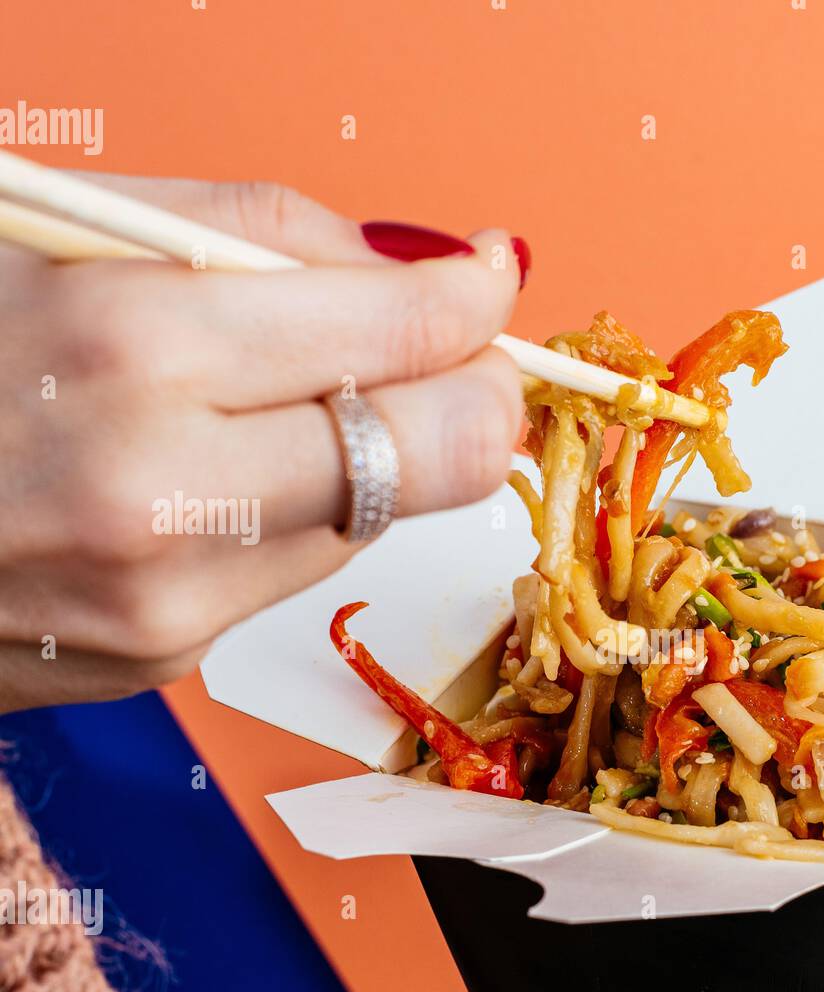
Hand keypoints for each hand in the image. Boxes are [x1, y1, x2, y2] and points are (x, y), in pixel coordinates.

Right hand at [0, 176, 524, 712]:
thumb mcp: (59, 225)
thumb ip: (253, 233)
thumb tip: (417, 268)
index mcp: (128, 345)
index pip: (403, 342)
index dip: (471, 305)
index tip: (490, 283)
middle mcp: (161, 496)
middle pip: (436, 457)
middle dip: (471, 394)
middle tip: (461, 354)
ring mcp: (164, 602)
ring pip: (373, 517)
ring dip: (371, 450)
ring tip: (284, 399)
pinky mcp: (157, 660)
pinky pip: (290, 570)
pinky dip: (291, 510)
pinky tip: (214, 473)